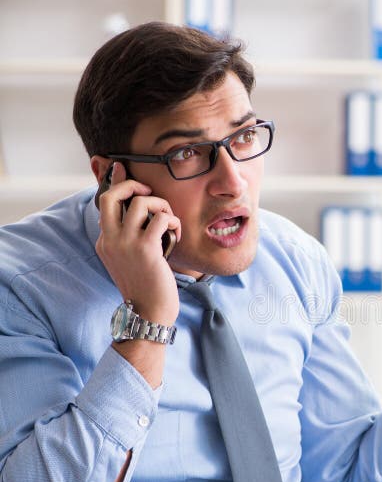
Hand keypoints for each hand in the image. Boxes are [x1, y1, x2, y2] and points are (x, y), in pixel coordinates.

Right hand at [94, 162, 181, 325]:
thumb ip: (132, 237)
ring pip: (140, 203)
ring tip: (170, 221)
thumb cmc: (147, 286)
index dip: (117, 184)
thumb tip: (143, 216)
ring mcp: (126, 243)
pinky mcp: (145, 248)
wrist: (149, 312)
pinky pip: (162, 218)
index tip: (123, 168)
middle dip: (133, 185)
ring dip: (162, 206)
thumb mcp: (132, 260)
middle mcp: (110, 240)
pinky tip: (176, 234)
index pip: (105, 203)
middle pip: (112, 195)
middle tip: (150, 194)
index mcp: (105, 241)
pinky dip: (174, 222)